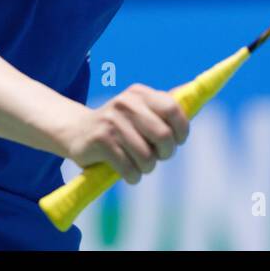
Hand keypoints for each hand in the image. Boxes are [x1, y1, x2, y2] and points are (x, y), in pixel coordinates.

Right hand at [57, 83, 189, 183]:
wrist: (76, 132)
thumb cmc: (117, 125)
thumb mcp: (138, 110)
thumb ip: (163, 105)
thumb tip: (194, 93)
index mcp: (139, 93)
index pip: (173, 108)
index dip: (181, 130)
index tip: (177, 140)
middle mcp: (126, 103)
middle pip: (164, 136)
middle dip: (165, 153)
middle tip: (156, 156)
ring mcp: (112, 122)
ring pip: (147, 157)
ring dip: (146, 168)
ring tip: (137, 163)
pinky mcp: (101, 141)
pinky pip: (129, 169)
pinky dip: (132, 176)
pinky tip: (126, 172)